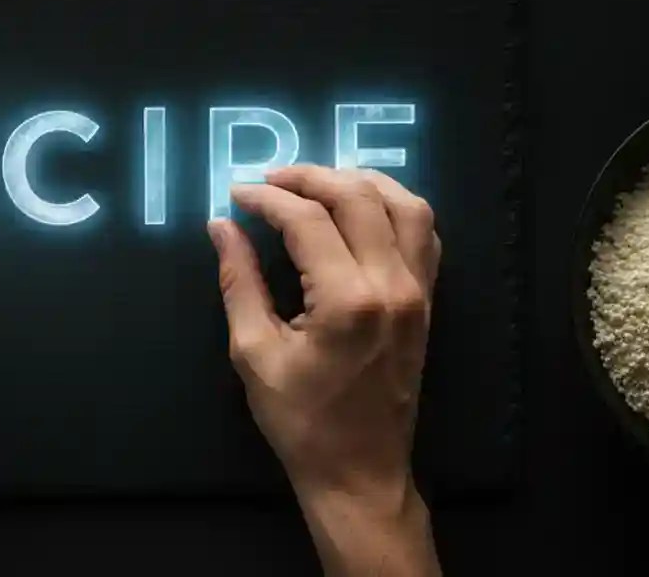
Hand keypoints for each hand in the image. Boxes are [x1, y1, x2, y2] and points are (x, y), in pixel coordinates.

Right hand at [208, 165, 440, 576]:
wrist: (360, 471)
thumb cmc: (301, 421)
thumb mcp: (254, 353)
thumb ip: (239, 282)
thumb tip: (222, 227)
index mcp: (348, 301)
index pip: (308, 221)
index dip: (268, 199)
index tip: (236, 194)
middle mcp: (393, 285)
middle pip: (358, 198)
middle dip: (310, 177)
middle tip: (270, 180)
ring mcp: (418, 292)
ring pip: (404, 205)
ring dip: (359, 182)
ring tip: (317, 183)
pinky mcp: (427, 301)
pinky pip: (423, 234)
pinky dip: (394, 207)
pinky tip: (361, 209)